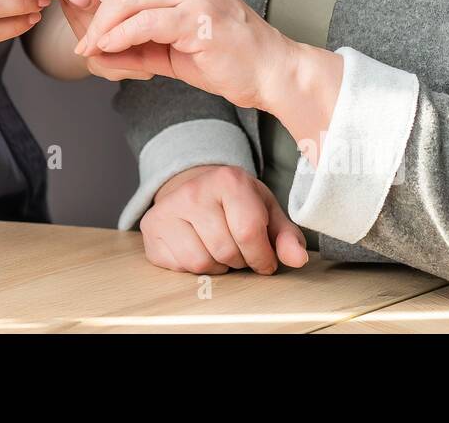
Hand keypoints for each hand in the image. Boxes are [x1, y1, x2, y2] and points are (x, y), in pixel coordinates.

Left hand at [72, 0, 295, 109]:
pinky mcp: (199, 18)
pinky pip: (146, 22)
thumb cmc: (226, 57)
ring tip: (91, 45)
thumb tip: (95, 49)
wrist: (271, 72)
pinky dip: (121, 35)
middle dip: (95, 7)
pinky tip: (108, 47)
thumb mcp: (171, 46)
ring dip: (103, 24)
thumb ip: (135, 42)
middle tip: (82, 34)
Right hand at [141, 165, 307, 274]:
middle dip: (240, 261)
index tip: (265, 260)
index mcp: (228, 180)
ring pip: (201, 263)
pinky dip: (194, 267)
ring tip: (219, 249)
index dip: (262, 256)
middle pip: (225, 251)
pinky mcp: (151, 228)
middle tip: (239, 251)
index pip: (248, 232)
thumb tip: (297, 259)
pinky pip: (179, 267)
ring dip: (217, 266)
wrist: (193, 185)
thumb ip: (286, 236)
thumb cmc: (234, 202)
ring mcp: (168, 209)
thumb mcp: (265, 210)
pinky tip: (198, 248)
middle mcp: (194, 191)